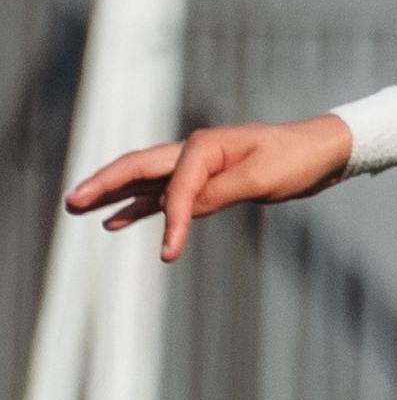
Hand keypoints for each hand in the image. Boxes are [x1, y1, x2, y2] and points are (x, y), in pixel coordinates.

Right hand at [65, 114, 352, 263]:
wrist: (321, 151)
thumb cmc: (294, 159)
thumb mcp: (261, 179)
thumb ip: (219, 193)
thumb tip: (179, 209)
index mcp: (204, 146)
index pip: (176, 187)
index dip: (171, 220)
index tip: (169, 253)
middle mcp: (193, 151)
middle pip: (138, 168)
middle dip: (105, 184)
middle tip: (73, 200)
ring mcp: (196, 167)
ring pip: (144, 182)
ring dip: (113, 195)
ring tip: (79, 207)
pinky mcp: (204, 182)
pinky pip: (162, 196)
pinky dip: (139, 208)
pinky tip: (115, 221)